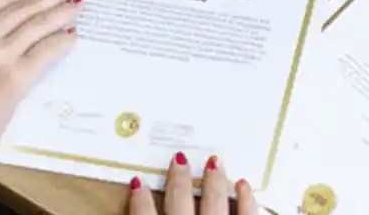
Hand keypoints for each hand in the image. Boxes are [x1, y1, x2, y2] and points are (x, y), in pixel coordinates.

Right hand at [128, 153, 258, 214]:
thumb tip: (121, 213)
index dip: (140, 200)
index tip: (138, 182)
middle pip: (180, 202)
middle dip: (179, 180)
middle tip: (180, 158)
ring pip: (214, 202)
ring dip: (213, 181)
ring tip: (214, 162)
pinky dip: (246, 199)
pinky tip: (243, 184)